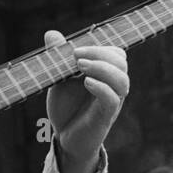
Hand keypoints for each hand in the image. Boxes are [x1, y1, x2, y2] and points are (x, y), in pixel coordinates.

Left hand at [44, 31, 128, 172]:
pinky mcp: (104, 118)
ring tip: (80, 66)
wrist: (64, 139)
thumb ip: (58, 57)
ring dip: (102, 69)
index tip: (74, 49)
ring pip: (122, 81)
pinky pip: (112, 100)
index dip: (99, 46)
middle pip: (121, 62)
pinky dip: (101, 88)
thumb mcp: (60, 79)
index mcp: (106, 75)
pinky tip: (85, 83)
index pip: (116, 53)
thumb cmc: (67, 107)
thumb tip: (51, 33)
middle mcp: (113, 87)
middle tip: (76, 56)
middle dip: (100, 54)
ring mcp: (111, 103)